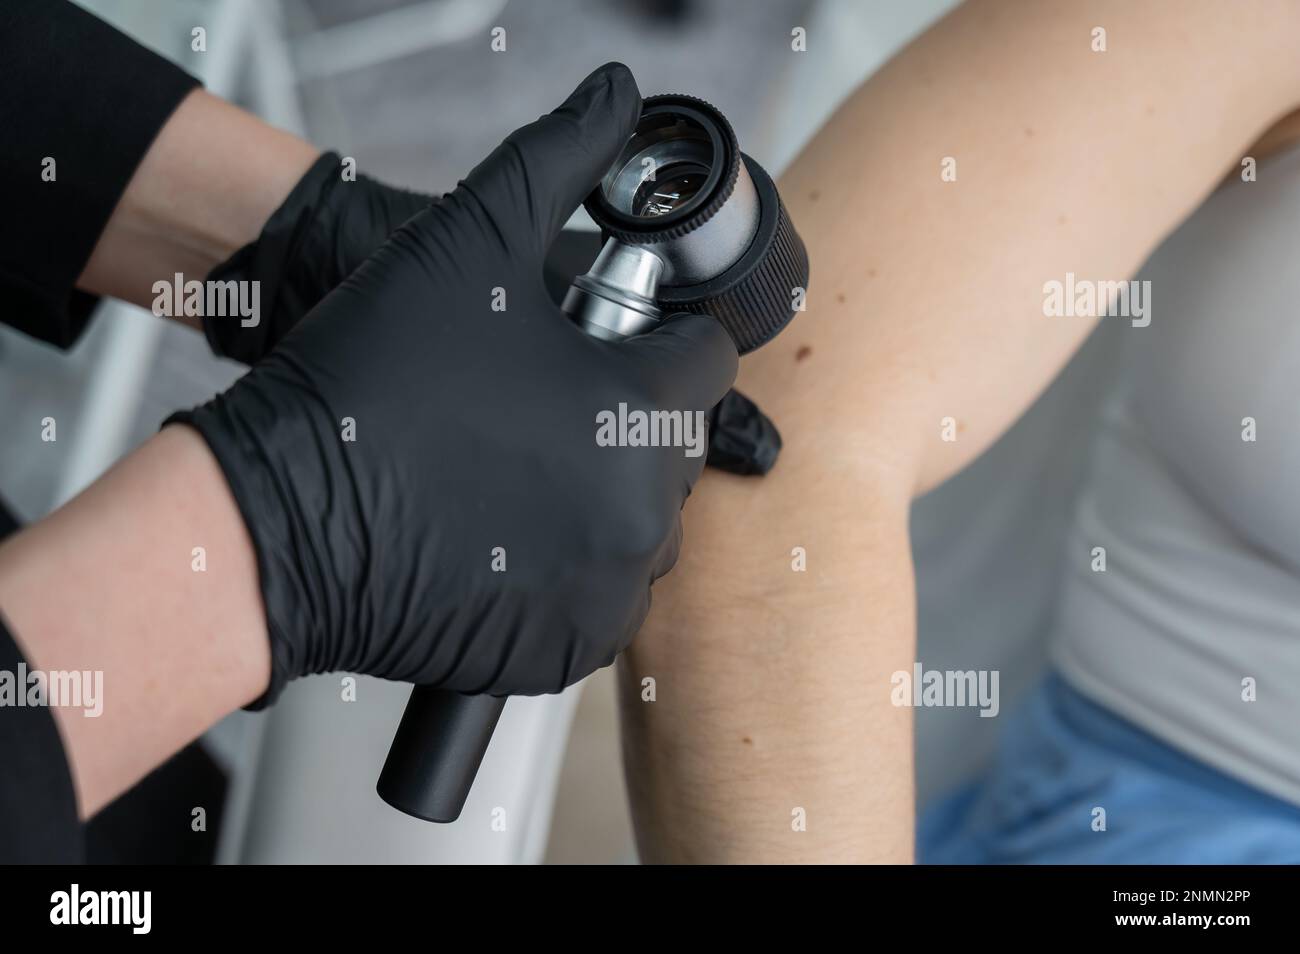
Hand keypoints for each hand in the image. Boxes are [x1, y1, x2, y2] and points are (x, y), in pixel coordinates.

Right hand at [169, 62, 737, 703]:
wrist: (278, 521)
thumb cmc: (369, 382)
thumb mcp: (470, 241)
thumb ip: (557, 157)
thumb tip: (614, 94)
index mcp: (640, 416)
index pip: (704, 361)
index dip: (652, 336)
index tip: (601, 339)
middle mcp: (642, 514)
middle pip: (674, 446)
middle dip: (624, 416)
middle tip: (537, 399)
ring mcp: (606, 591)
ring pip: (642, 522)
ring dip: (600, 491)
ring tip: (512, 465)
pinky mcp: (565, 649)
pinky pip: (601, 594)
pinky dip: (570, 563)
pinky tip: (503, 530)